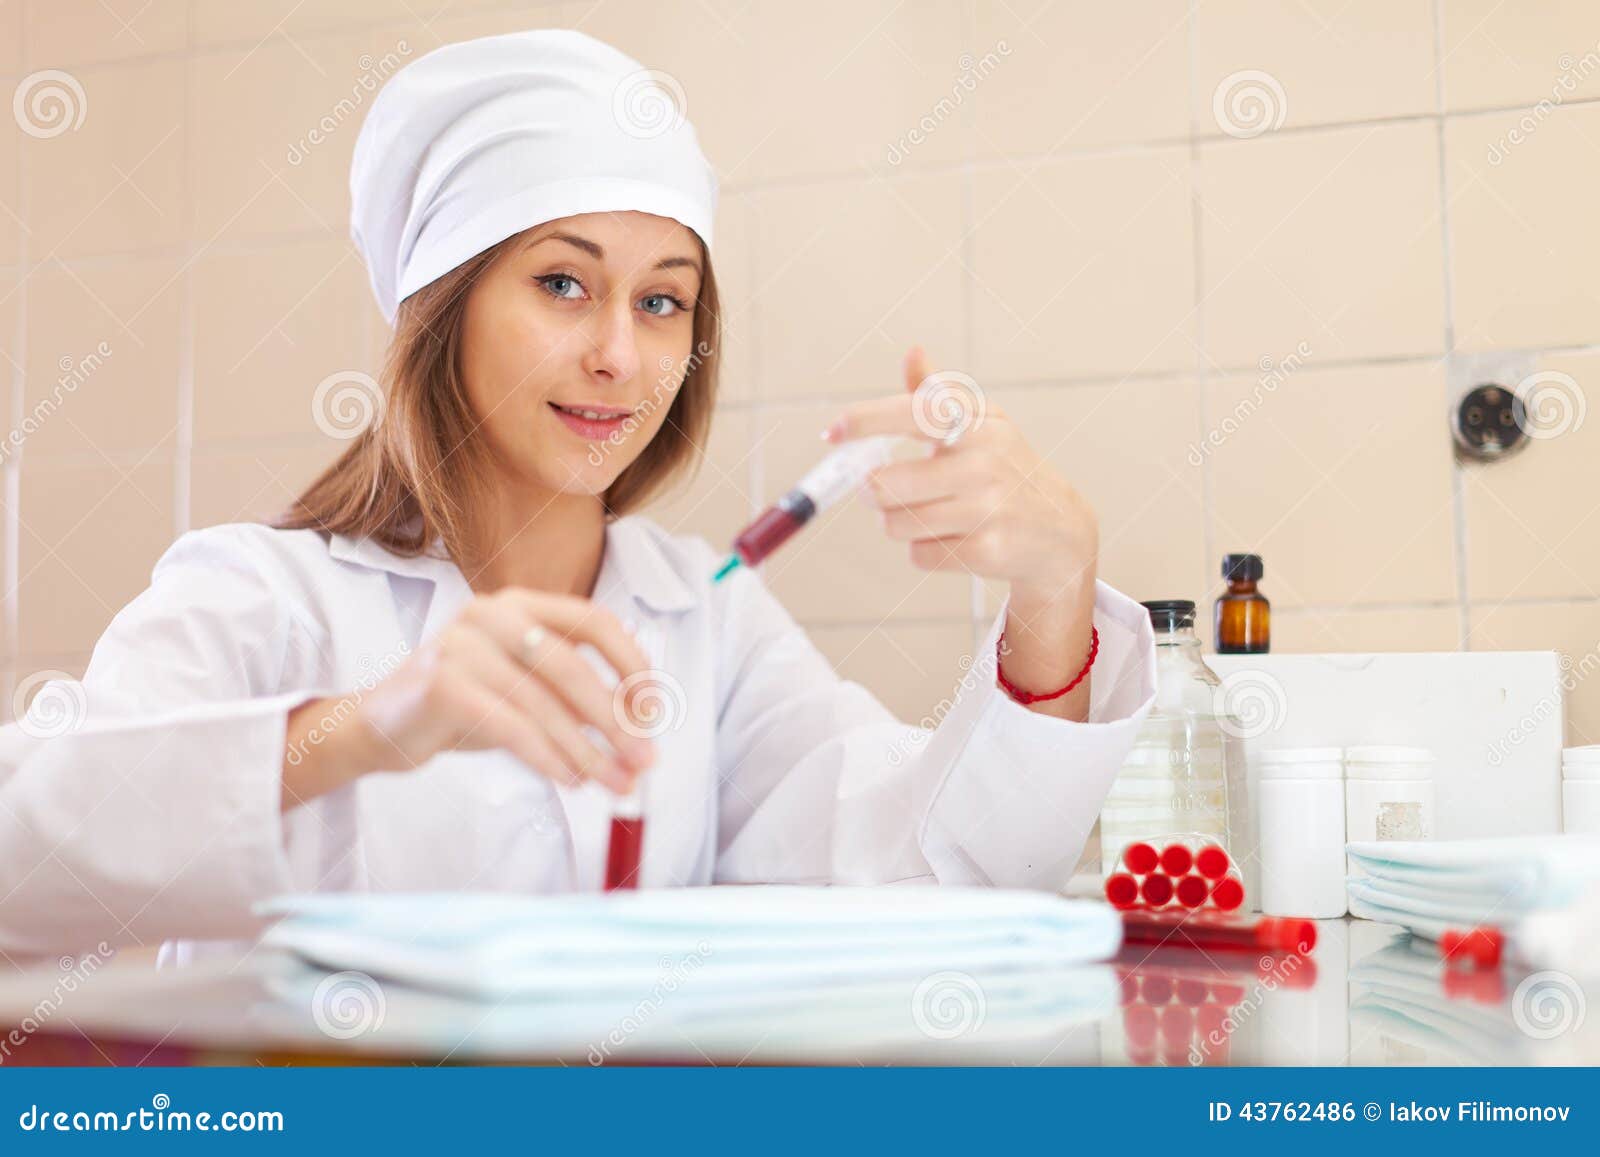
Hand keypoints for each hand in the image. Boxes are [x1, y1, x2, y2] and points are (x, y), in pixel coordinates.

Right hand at [282, 591, 657, 809]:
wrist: (382, 727)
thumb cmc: (465, 705)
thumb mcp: (525, 689)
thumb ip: (575, 695)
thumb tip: (641, 727)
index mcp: (521, 604)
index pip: (594, 622)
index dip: (632, 665)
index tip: (654, 710)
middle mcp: (492, 614)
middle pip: (572, 667)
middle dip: (616, 719)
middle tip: (645, 758)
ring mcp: (462, 645)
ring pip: (543, 704)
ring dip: (588, 750)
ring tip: (615, 781)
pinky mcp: (441, 684)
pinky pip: (510, 726)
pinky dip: (548, 757)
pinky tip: (571, 779)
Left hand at [822, 347, 1098, 611]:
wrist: (1060, 531)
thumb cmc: (1006, 470)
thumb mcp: (982, 426)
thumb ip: (940, 394)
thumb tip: (912, 352)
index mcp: (976, 424)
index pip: (913, 412)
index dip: (865, 420)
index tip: (833, 432)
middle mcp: (984, 462)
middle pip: (884, 484)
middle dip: (875, 492)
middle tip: (885, 490)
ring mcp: (988, 508)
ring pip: (896, 524)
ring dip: (900, 524)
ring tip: (930, 514)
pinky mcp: (987, 551)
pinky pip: (919, 555)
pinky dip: (925, 551)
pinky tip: (953, 539)